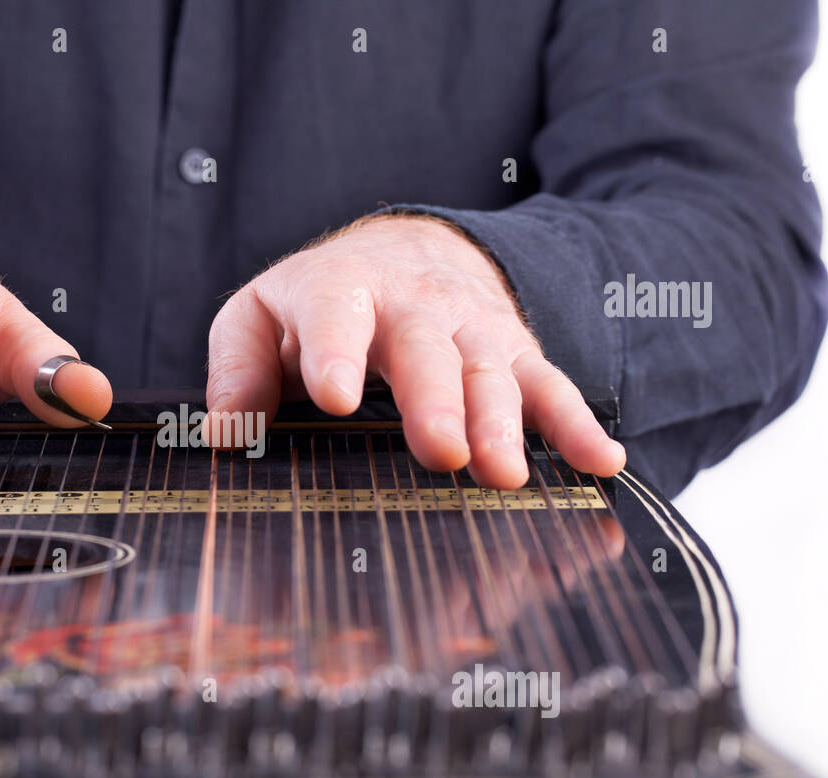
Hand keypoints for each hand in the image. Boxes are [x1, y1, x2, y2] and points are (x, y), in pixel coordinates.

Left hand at [205, 214, 625, 486]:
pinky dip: (577, 425)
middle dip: (436, 400)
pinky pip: (551, 387)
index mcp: (340, 289)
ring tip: (503, 474)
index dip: (333, 350)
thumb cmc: (322, 299)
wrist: (408, 252)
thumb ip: (238, 366)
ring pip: (491, 371)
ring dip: (502, 422)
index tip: (332, 395)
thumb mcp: (262, 315)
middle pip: (427, 350)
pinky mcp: (515, 355)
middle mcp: (413, 306)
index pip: (335, 311)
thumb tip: (225, 434)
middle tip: (441, 452)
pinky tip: (602, 464)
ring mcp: (472, 330)